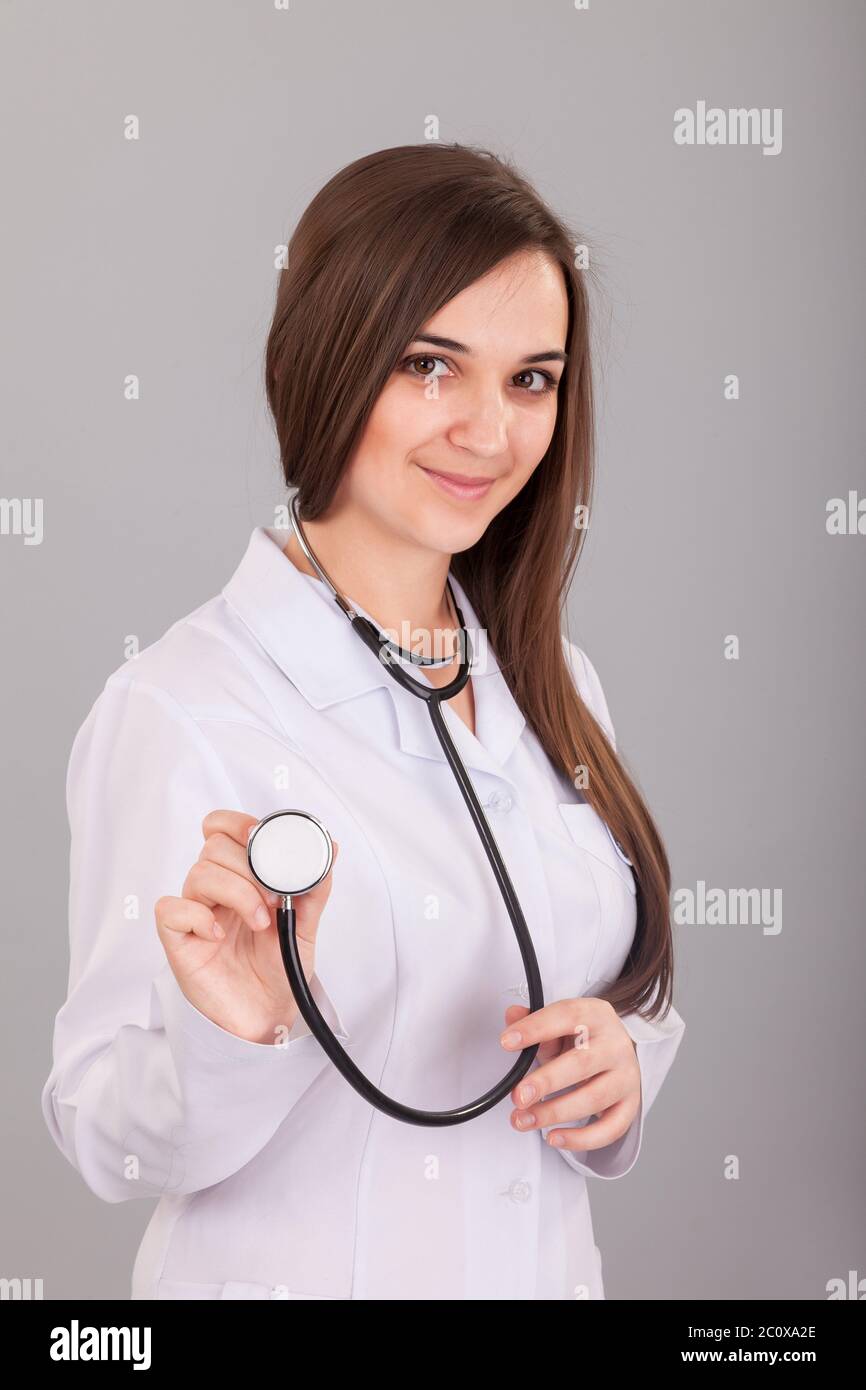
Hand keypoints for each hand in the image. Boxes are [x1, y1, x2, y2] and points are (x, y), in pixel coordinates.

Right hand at [154, 809, 338, 1045]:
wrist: (268, 1016)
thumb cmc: (279, 969)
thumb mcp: (306, 925)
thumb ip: (314, 887)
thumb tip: (330, 847)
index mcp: (240, 877)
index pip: (222, 829)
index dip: (235, 822)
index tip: (259, 835)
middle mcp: (215, 890)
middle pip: (214, 848)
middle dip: (248, 867)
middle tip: (271, 898)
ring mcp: (195, 913)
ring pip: (198, 874)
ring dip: (235, 893)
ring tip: (259, 922)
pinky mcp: (178, 939)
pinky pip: (171, 909)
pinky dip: (196, 915)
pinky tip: (217, 933)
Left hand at [500, 997, 639, 1150]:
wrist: (619, 1051)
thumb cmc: (584, 1038)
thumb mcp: (560, 1024)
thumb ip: (534, 1020)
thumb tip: (512, 1015)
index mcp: (597, 1016)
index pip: (567, 1016)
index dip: (536, 1028)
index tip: (507, 1042)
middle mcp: (616, 1045)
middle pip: (582, 1064)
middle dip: (546, 1082)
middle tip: (518, 1096)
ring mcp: (626, 1077)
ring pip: (593, 1098)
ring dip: (554, 1113)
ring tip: (524, 1119)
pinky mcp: (629, 1106)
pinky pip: (610, 1129)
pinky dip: (581, 1139)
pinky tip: (554, 1138)